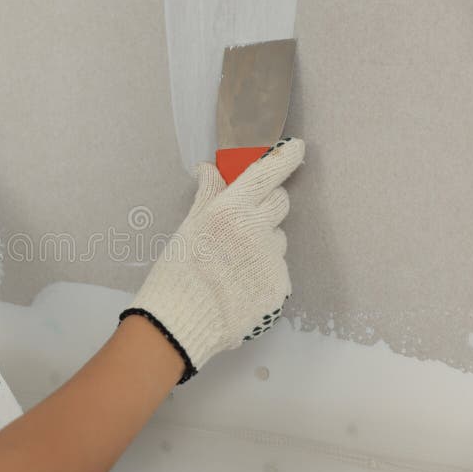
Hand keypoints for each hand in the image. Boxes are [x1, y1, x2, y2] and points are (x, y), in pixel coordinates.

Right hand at [122, 138, 304, 380]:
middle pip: (280, 202)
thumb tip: (209, 168)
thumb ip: (208, 196)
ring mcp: (271, 260)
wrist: (179, 323)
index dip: (285, 157)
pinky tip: (239, 284)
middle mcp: (257, 230)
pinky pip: (277, 270)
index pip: (267, 173)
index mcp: (231, 210)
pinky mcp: (279, 287)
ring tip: (234, 263)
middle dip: (267, 202)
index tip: (296, 147)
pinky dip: (262, 272)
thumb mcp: (188, 228)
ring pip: (277, 239)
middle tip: (245, 218)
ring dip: (263, 242)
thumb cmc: (176, 273)